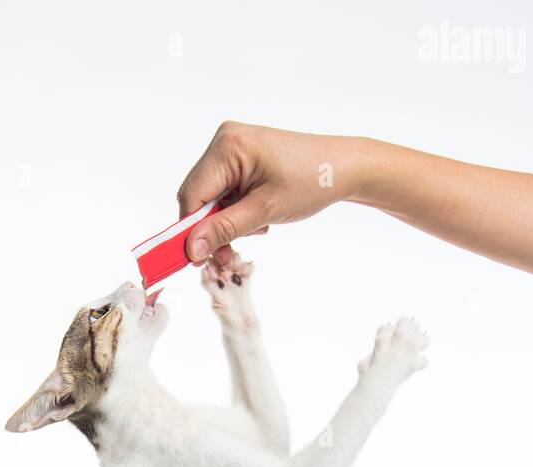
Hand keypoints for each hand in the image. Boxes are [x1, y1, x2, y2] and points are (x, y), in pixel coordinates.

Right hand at [177, 122, 368, 266]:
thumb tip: (192, 248)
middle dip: (211, 228)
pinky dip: (235, 210)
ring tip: (258, 227)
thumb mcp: (265, 211)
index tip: (196, 259)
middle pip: (198, 196)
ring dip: (226, 222)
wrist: (342, 167)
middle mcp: (225, 141)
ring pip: (211, 197)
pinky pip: (224, 190)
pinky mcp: (241, 156)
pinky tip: (258, 214)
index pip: (191, 195)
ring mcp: (232, 147)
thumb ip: (224, 229)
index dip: (190, 230)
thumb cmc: (311, 181)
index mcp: (228, 146)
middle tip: (228, 255)